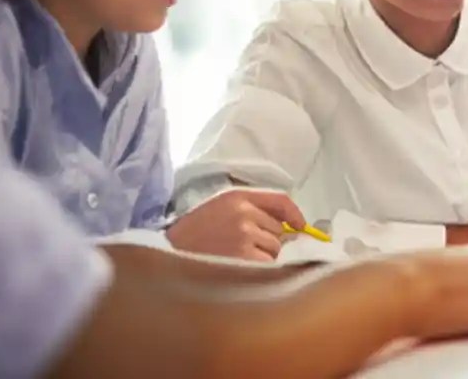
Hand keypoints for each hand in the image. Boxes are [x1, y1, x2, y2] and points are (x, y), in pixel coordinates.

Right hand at [165, 188, 306, 260]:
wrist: (166, 256)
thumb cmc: (193, 235)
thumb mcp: (219, 210)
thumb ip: (251, 211)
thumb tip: (288, 227)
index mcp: (237, 196)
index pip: (280, 200)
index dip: (295, 214)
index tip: (301, 227)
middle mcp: (244, 212)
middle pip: (279, 230)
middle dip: (269, 241)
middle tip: (242, 249)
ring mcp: (245, 234)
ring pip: (275, 249)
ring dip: (263, 258)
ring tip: (236, 260)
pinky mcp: (244, 257)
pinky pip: (268, 265)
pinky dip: (258, 271)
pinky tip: (238, 270)